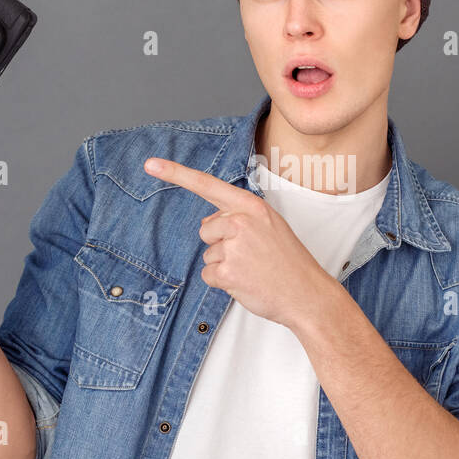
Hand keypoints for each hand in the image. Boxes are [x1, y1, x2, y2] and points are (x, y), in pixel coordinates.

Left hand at [145, 156, 335, 329]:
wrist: (307, 294)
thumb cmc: (289, 262)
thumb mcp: (269, 226)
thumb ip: (238, 218)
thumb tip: (207, 224)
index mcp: (251, 206)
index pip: (207, 185)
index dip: (176, 174)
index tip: (151, 164)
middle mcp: (241, 221)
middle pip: (206, 230)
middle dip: (221, 244)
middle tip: (252, 256)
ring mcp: (233, 247)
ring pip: (208, 255)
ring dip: (225, 266)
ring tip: (253, 270)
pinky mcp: (227, 272)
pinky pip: (209, 275)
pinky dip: (223, 282)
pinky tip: (246, 282)